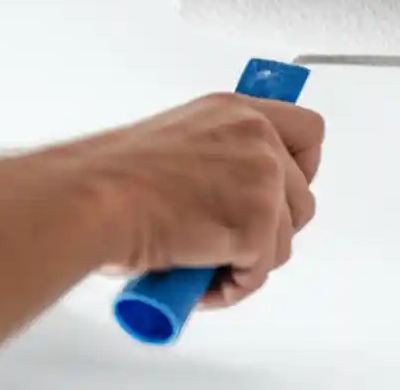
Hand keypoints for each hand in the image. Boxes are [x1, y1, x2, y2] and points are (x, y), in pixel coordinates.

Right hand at [62, 92, 323, 307]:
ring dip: (249, 263)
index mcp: (236, 112)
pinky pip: (258, 274)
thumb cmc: (109, 179)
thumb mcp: (178, 142)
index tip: (280, 194)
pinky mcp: (257, 224)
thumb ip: (217, 157)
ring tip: (204, 266)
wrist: (90, 201)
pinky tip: (198, 283)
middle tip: (233, 244)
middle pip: (302, 198)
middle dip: (272, 229)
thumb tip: (228, 197)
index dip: (301, 169)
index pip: (309, 132)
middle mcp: (257, 138)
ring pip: (285, 242)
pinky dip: (231, 288)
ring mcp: (262, 179)